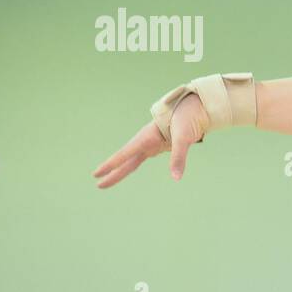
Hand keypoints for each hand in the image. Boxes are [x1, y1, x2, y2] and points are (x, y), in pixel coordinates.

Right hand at [92, 93, 208, 188]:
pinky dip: (133, 164)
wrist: (195, 106)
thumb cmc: (187, 118)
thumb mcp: (184, 138)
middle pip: (126, 161)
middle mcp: (145, 140)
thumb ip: (178, 158)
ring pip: (132, 160)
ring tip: (107, 181)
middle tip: (98, 185)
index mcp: (147, 137)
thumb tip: (176, 178)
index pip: (125, 154)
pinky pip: (141, 157)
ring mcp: (151, 142)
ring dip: (121, 170)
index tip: (97, 173)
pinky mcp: (158, 144)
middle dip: (113, 173)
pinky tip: (128, 169)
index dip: (111, 165)